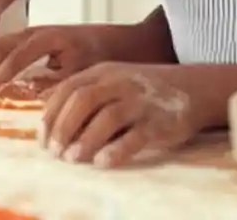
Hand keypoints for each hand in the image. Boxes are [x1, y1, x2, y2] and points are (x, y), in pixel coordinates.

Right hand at [0, 24, 111, 96]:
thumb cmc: (97, 57)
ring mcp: (28, 32)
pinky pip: (1, 44)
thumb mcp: (77, 73)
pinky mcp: (27, 37)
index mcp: (46, 38)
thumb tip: (25, 94)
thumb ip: (51, 83)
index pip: (15, 57)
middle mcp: (33, 32)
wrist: (111, 40)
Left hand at [40, 62, 202, 167]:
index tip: (42, 139)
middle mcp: (119, 82)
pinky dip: (117, 150)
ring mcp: (141, 100)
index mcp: (102, 72)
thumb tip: (50, 123)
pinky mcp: (160, 121)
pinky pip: (136, 136)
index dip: (51, 115)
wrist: (194, 87)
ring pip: (108, 117)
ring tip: (73, 159)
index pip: (68, 89)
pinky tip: (103, 163)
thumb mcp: (111, 83)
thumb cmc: (142, 91)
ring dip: (86, 140)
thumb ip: (84, 96)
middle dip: (64, 127)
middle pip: (83, 100)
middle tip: (55, 152)